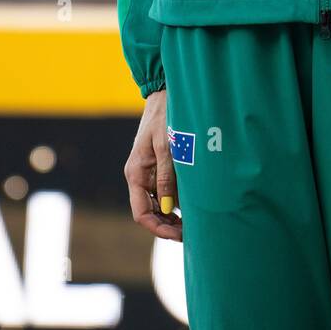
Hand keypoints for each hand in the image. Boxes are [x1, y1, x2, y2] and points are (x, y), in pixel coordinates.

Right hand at [124, 88, 182, 240]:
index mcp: (136, 173)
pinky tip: (192, 205)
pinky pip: (164, 191)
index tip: (178, 235)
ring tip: (194, 222)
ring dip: (172, 215)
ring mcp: (148, 172)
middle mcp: (139, 176)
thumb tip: (169, 208)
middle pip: (149, 212)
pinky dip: (176, 201)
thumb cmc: (165, 116)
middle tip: (191, 233)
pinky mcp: (157, 166)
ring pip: (158, 203)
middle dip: (167, 225)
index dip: (158, 228)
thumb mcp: (167, 146)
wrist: (164, 94)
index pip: (141, 213)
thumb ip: (167, 177)